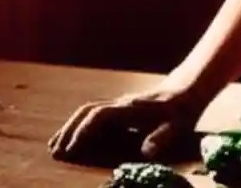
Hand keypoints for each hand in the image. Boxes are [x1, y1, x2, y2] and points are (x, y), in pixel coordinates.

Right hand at [47, 85, 202, 164]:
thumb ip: (162, 137)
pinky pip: (94, 113)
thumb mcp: (177, 126)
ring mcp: (119, 103)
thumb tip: (146, 152)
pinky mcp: (120, 107)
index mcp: (130, 109)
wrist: (187, 89)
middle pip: (86, 112)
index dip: (83, 132)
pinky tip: (73, 135)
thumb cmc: (181, 110)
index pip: (98, 117)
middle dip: (69, 130)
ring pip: (87, 110)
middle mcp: (120, 104)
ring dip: (70, 126)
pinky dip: (80, 124)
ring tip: (54, 144)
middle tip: (53, 150)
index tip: (71, 150)